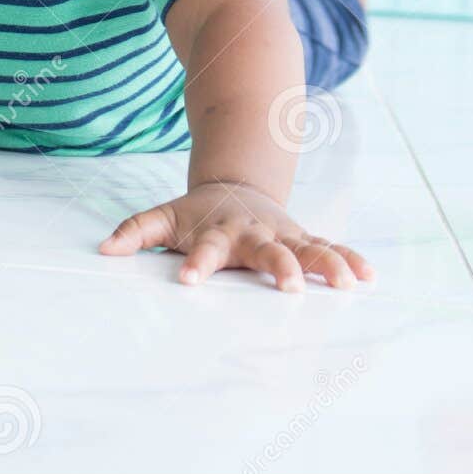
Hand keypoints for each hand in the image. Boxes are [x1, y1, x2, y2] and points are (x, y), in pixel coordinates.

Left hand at [97, 181, 372, 291]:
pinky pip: (330, 249)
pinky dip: (349, 260)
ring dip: (327, 265)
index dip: (197, 264)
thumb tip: (104, 250)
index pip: (204, 250)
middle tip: (286, 285)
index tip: (189, 280)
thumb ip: (134, 233)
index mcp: (217, 233)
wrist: (234, 188)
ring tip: (345, 284)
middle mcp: (254, 234)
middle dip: (278, 266)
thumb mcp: (162, 218)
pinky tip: (368, 277)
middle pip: (267, 250)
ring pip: (309, 248)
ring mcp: (283, 235)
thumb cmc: (195, 214)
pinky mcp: (303, 239)